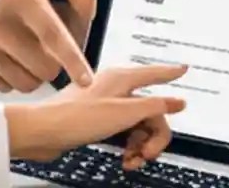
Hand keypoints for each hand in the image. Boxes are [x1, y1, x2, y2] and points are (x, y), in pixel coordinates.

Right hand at [0, 0, 95, 92]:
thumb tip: (86, 24)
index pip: (51, 34)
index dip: (72, 59)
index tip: (86, 80)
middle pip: (43, 67)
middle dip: (57, 65)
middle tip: (50, 48)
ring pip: (26, 83)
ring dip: (37, 75)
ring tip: (32, 52)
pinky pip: (6, 87)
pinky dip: (16, 77)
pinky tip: (13, 56)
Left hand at [5, 64, 188, 168]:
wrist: (43, 132)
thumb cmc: (76, 117)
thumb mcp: (123, 113)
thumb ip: (154, 106)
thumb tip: (178, 101)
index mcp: (122, 79)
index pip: (154, 73)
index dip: (171, 73)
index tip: (185, 69)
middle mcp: (116, 88)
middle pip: (150, 109)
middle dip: (155, 135)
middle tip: (148, 154)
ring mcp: (107, 104)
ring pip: (138, 124)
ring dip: (142, 144)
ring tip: (133, 159)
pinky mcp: (98, 120)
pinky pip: (124, 132)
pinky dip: (129, 146)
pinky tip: (125, 157)